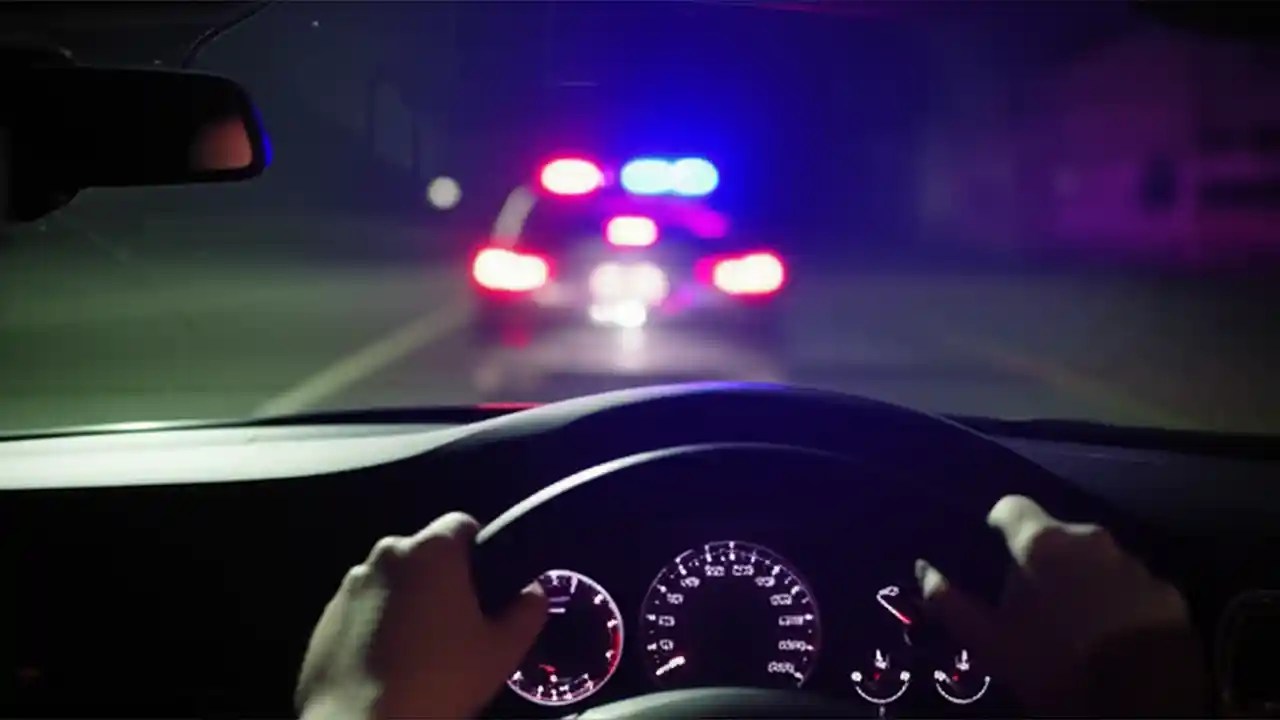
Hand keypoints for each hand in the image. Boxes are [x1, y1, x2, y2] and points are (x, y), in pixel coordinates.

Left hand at [296, 512, 547, 719]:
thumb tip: (534, 592)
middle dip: (442, 579)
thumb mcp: (500, 652)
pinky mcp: (325, 617)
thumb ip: (527, 612)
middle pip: (425, 554)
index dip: (480, 549)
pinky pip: (363, 609)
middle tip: (459, 624)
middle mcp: (386, 554)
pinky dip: (376, 625)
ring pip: (392, 582)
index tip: (487, 586)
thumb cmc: (439, 681)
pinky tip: (388, 664)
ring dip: (407, 601)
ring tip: (420, 649)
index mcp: (431, 551)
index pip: (463, 523)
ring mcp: (349, 585)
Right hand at [917, 495, 1208, 716]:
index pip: (1010, 506)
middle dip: (1043, 560)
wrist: (1142, 704)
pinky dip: (1118, 601)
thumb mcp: (989, 643)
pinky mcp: (1166, 592)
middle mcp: (1091, 539)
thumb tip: (923, 570)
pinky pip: (1131, 586)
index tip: (994, 550)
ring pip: (1096, 561)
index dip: (998, 524)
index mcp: (1043, 544)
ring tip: (1076, 623)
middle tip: (1033, 602)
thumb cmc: (1055, 667)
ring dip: (1082, 580)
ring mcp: (1134, 564)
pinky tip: (1114, 636)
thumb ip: (949, 602)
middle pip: (1056, 536)